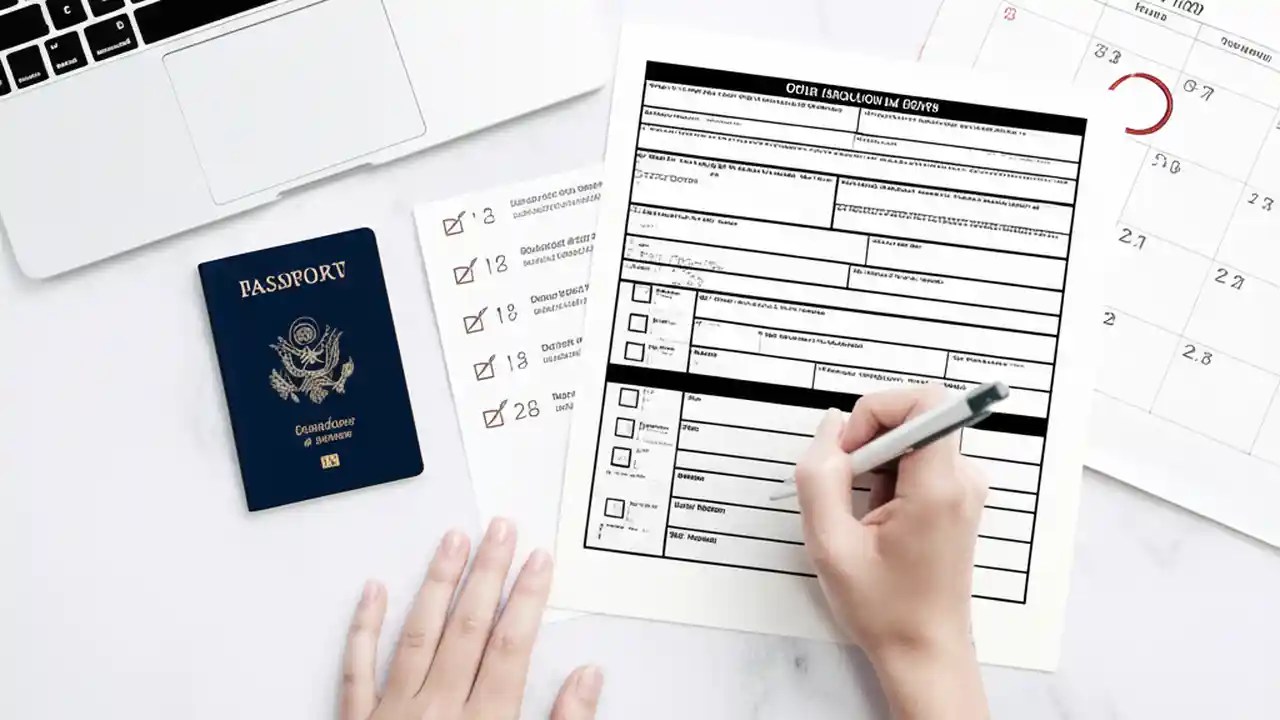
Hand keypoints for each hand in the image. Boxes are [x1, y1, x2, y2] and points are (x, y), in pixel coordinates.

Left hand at [340, 518, 602, 719]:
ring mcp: (391, 716)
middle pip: (466, 626)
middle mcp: (436, 713)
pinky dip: (363, 628)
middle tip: (501, 529)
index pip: (512, 644)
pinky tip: (373, 590)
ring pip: (415, 633)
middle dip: (488, 573)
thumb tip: (588, 678)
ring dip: (435, 581)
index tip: (540, 560)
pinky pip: (355, 669)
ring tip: (452, 540)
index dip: (529, 597)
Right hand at [794, 386, 987, 719]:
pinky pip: (915, 459)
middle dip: (868, 439)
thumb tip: (830, 428)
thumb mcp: (830, 545)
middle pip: (913, 416)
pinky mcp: (954, 498)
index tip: (851, 449)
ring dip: (874, 462)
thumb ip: (820, 477)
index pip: (924, 401)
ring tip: (860, 512)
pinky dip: (886, 475)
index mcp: (938, 488)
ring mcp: (962, 489)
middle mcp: (961, 481)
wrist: (923, 651)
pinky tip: (874, 516)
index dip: (876, 410)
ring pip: (910, 437)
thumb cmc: (885, 610)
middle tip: (844, 486)